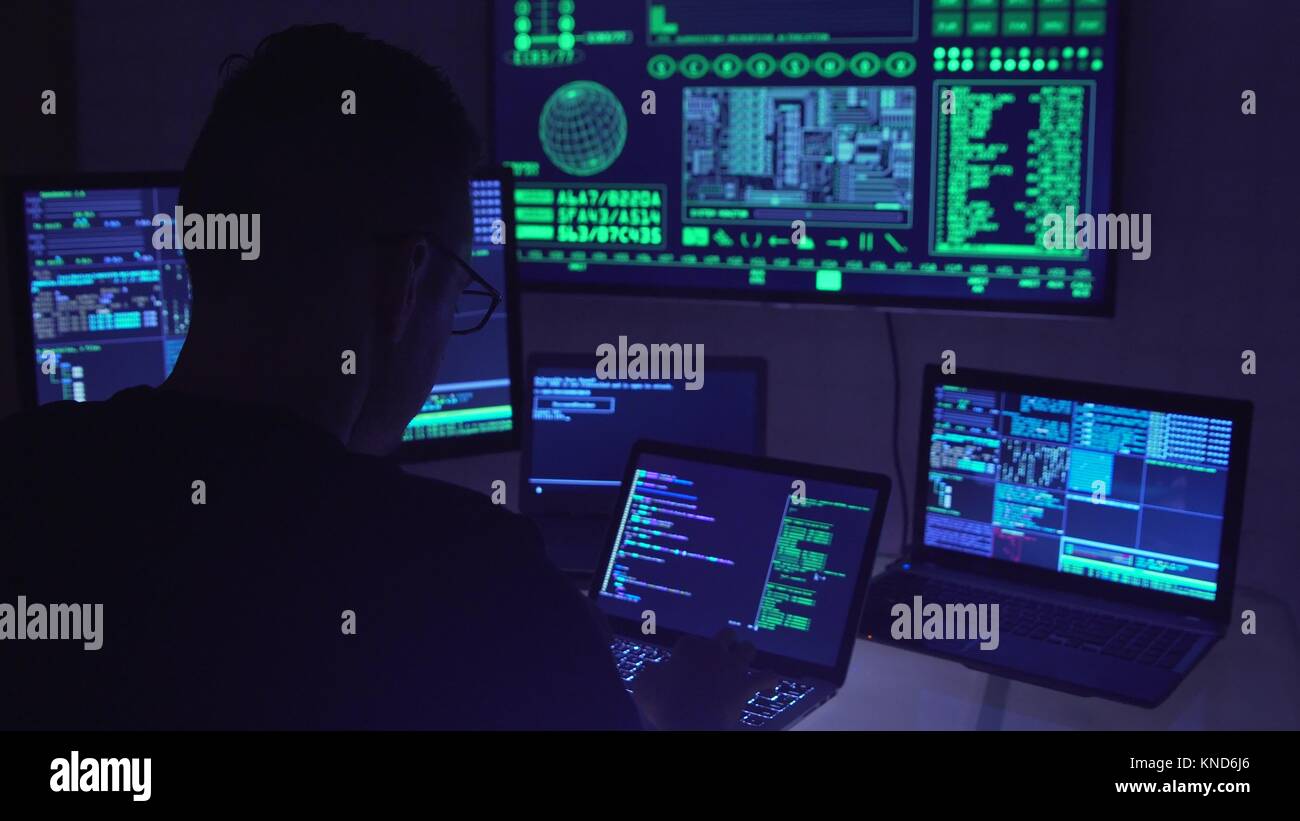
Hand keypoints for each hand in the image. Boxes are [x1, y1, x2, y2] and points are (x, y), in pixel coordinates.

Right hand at [632, 628, 780, 729]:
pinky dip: (769, 680)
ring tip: (745, 660)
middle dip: (725, 642)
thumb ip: (651, 674)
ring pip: (748, 649)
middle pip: (726, 635)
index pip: (691, 642)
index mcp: (688, 646)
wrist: (689, 722)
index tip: (685, 665)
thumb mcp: (644, 686)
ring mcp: (732, 667)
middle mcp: (713, 650)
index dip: (688, 654)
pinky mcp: (746, 686)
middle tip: (722, 652)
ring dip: (747, 654)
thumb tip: (656, 671)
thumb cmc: (662, 704)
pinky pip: (767, 678)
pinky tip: (769, 684)